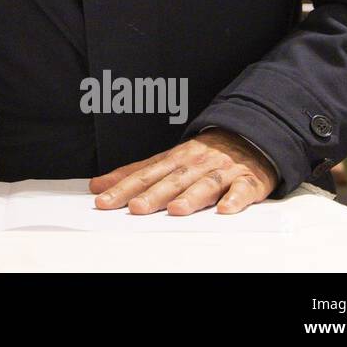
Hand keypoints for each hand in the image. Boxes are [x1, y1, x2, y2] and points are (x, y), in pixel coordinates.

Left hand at [88, 129, 276, 215]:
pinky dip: (235, 199)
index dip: (123, 187)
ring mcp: (222, 171)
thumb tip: (98, 186)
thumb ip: (134, 174)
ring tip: (176, 209)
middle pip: (172, 180)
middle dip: (153, 194)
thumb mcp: (166, 160)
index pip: (144, 175)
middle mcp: (195, 164)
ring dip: (191, 196)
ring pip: (205, 184)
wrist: (248, 138)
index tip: (103, 200)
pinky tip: (225, 209)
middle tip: (135, 208)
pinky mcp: (248, 181)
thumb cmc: (202, 155)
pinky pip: (242, 190)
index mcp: (173, 160)